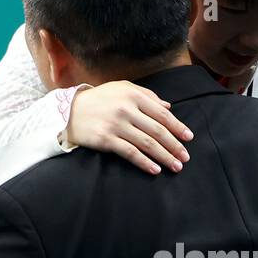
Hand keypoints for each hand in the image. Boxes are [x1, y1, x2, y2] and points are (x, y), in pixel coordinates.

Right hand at [67, 82, 193, 173]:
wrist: (68, 111)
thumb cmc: (99, 99)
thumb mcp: (121, 88)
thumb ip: (146, 95)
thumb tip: (168, 106)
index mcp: (133, 94)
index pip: (162, 113)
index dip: (178, 127)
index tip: (189, 138)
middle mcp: (125, 109)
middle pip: (157, 130)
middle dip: (174, 145)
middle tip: (185, 157)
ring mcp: (115, 125)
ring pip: (147, 143)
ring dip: (164, 157)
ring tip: (176, 166)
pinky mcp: (105, 139)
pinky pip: (130, 153)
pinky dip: (145, 162)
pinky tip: (155, 169)